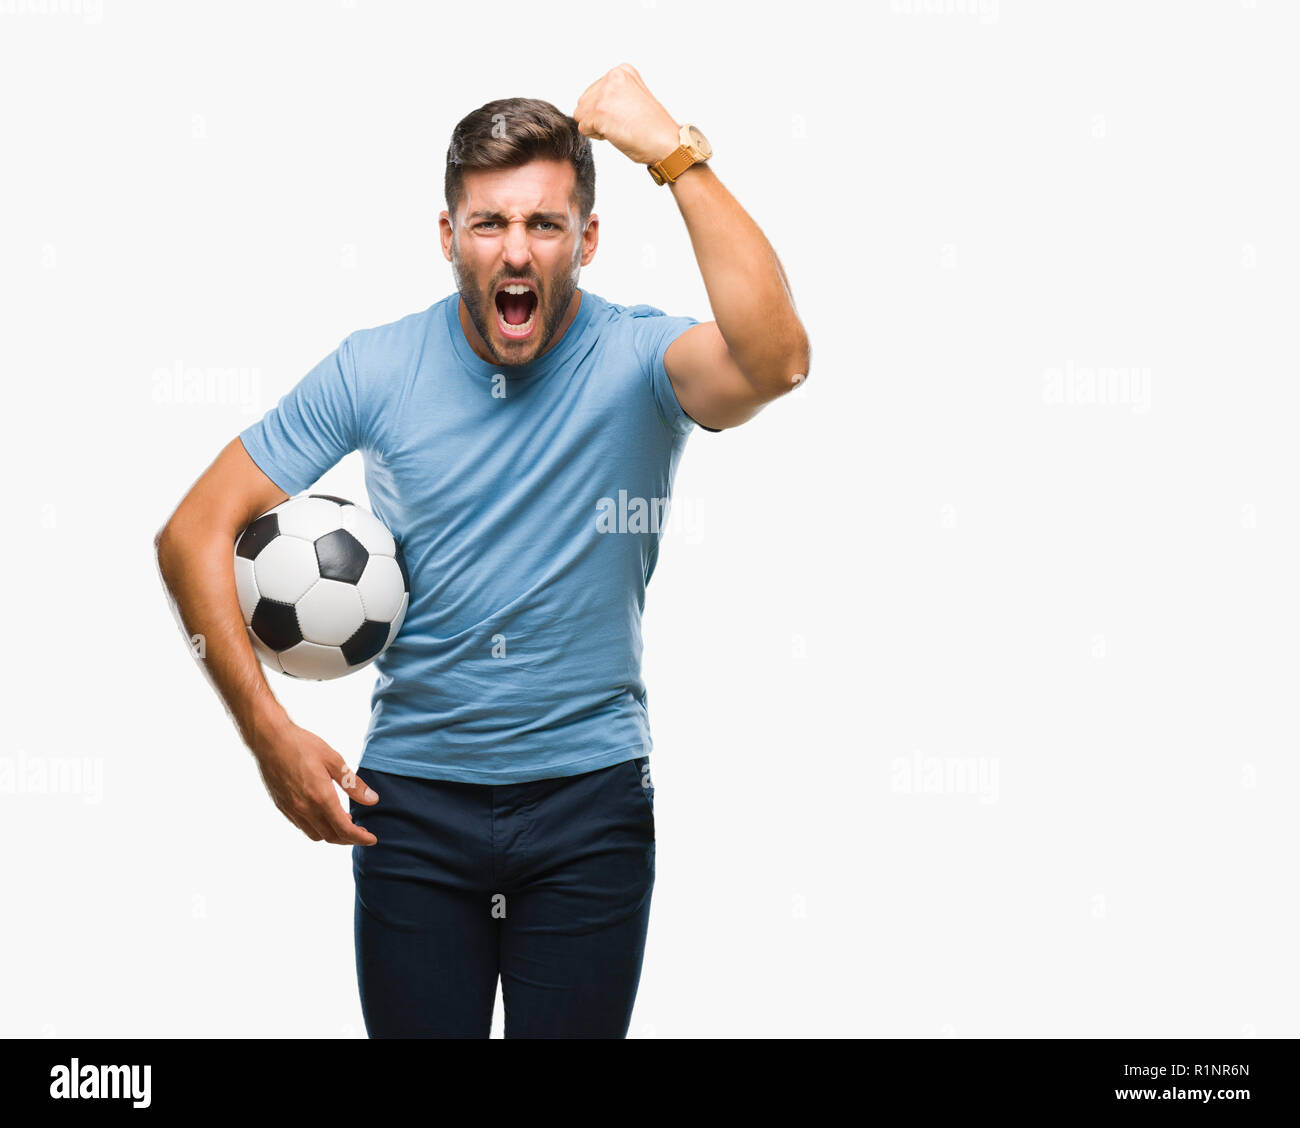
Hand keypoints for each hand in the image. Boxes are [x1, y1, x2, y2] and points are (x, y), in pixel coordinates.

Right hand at [249, 720, 378, 845]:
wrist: (269, 740)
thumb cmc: (303, 745)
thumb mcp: (334, 760)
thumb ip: (353, 784)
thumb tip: (372, 800)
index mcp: (321, 797)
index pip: (344, 829)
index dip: (360, 837)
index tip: (372, 839)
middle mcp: (305, 809)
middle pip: (331, 836)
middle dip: (349, 838)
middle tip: (361, 831)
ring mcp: (291, 809)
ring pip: (315, 834)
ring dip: (332, 834)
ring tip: (343, 822)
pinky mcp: (282, 807)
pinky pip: (302, 826)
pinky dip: (316, 827)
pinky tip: (323, 815)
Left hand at [572, 63, 680, 165]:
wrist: (666, 142)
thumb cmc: (654, 127)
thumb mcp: (634, 96)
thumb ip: (614, 93)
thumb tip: (590, 102)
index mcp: (622, 71)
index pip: (594, 91)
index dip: (606, 109)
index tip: (626, 114)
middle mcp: (612, 78)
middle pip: (584, 102)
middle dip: (598, 117)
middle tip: (622, 123)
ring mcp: (605, 95)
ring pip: (581, 114)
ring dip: (596, 126)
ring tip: (619, 128)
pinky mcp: (599, 113)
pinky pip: (583, 128)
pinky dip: (597, 136)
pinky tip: (616, 134)